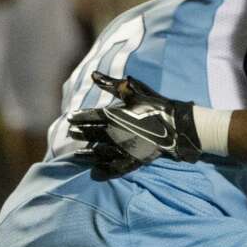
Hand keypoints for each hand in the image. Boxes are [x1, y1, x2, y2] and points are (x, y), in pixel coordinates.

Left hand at [68, 71, 201, 176]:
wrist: (177, 124)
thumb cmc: (156, 105)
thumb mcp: (134, 91)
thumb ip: (112, 84)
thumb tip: (93, 74)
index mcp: (114, 115)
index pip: (91, 116)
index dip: (79, 117)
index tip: (69, 118)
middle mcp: (116, 132)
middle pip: (93, 133)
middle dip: (80, 133)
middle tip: (71, 133)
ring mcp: (124, 147)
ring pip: (100, 151)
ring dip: (87, 153)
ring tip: (77, 154)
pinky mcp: (135, 159)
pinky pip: (117, 167)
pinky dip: (106, 171)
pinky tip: (96, 172)